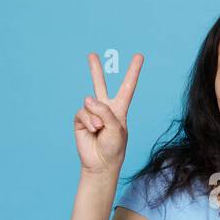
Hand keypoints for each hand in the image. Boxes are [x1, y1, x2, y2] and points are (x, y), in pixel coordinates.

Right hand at [74, 52, 142, 175]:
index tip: (139, 56)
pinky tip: (92, 130)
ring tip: (100, 130)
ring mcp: (92, 114)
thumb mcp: (117, 128)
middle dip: (95, 70)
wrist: (101, 164)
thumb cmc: (114, 147)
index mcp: (119, 109)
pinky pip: (82, 112)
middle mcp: (105, 109)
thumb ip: (104, 111)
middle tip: (91, 55)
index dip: (133, 71)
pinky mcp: (81, 120)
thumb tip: (87, 99)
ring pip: (89, 102)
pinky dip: (88, 121)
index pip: (127, 87)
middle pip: (100, 85)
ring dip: (96, 118)